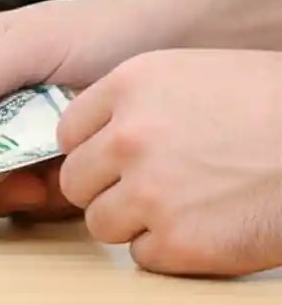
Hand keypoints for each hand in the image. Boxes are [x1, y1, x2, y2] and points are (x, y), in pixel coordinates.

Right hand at [0, 0, 191, 218]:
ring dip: (21, 189)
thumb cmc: (106, 30)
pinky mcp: (62, 160)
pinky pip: (39, 193)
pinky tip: (75, 179)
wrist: (188, 46)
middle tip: (21, 183)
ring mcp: (28, 133)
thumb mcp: (28, 45)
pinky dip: (52, 195)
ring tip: (53, 181)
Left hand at [57, 49, 281, 275]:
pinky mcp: (179, 242)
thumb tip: (103, 132)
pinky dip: (170, 251)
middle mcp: (130, 136)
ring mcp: (150, 191)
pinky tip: (207, 229)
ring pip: (100, 223)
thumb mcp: (196, 73)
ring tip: (182, 209)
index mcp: (131, 84)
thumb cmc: (276, 105)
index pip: (69, 131)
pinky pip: (143, 256)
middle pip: (76, 181)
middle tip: (149, 190)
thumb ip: (140, 101)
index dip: (93, 151)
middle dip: (106, 189)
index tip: (115, 160)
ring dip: (133, 223)